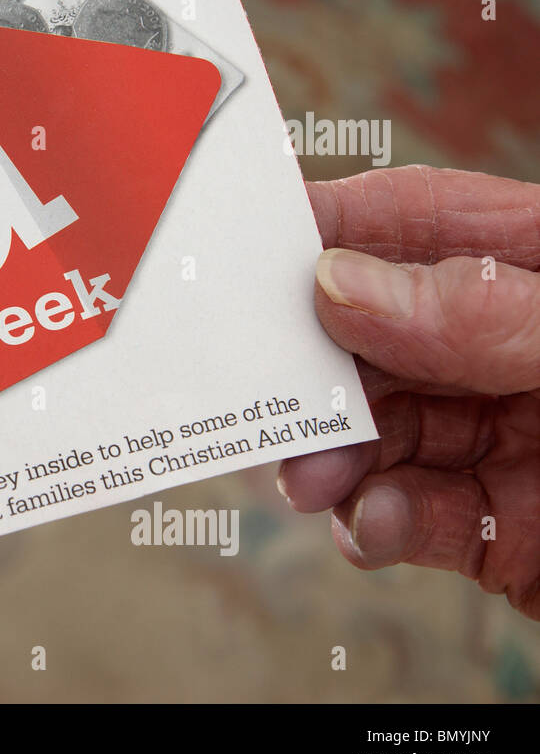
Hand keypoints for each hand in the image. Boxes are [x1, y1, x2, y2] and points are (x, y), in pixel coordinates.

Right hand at [280, 165, 539, 618]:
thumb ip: (490, 310)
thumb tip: (345, 287)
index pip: (412, 225)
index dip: (323, 232)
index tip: (244, 259)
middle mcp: (509, 349)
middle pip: (369, 336)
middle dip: (313, 368)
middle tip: (270, 398)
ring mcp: (502, 439)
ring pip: (374, 432)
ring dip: (330, 455)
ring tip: (319, 478)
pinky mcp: (499, 529)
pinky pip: (409, 516)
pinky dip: (377, 525)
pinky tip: (379, 526)